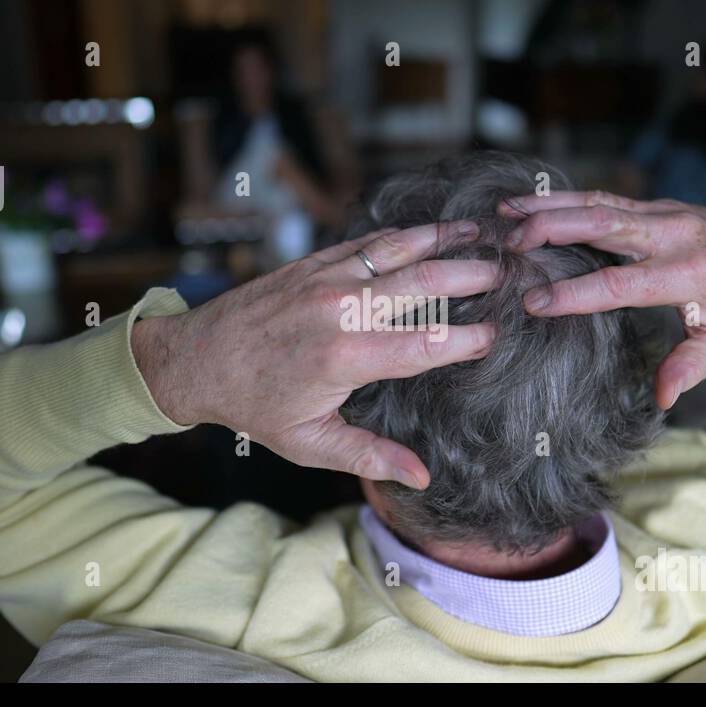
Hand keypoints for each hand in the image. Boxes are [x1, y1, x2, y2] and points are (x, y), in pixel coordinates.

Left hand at [131, 221, 496, 488]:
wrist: (196, 358)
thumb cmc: (254, 407)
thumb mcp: (309, 443)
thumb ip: (368, 456)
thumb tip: (421, 478)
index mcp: (346, 358)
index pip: (426, 345)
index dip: (469, 339)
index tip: (499, 335)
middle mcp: (341, 310)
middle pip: (424, 285)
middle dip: (472, 277)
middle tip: (509, 272)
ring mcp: (327, 279)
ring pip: (400, 251)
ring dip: (445, 240)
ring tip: (484, 233)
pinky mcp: (314, 262)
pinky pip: (370, 241)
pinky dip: (406, 233)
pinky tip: (434, 229)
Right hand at [498, 191, 705, 409]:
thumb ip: (690, 367)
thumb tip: (663, 398)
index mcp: (688, 275)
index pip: (620, 283)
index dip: (574, 293)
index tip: (535, 304)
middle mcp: (673, 235)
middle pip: (603, 224)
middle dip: (552, 230)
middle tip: (509, 245)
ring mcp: (662, 213)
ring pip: (598, 202)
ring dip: (549, 206)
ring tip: (506, 214)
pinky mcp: (654, 205)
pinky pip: (604, 197)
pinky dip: (565, 198)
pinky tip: (530, 202)